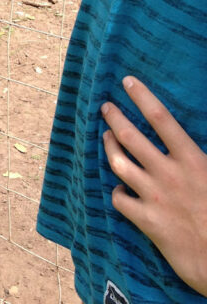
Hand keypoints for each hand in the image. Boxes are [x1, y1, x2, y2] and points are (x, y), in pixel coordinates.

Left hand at [102, 76, 206, 295]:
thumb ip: (202, 157)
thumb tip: (194, 147)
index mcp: (192, 160)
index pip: (161, 118)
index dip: (142, 96)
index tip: (128, 82)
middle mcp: (169, 174)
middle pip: (131, 136)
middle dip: (114, 118)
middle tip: (105, 107)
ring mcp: (154, 196)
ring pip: (119, 163)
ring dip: (110, 147)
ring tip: (106, 138)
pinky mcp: (147, 221)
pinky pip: (120, 199)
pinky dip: (117, 192)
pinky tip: (120, 189)